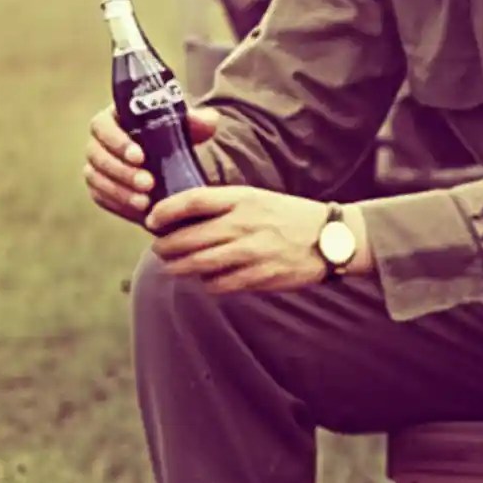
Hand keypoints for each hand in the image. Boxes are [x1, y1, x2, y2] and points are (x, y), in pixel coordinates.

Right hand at [83, 104, 219, 222]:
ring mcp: (97, 165)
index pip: (102, 125)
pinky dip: (118, 204)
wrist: (175, 162)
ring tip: (145, 202)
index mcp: (116, 118)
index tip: (140, 156)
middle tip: (148, 183)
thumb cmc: (178, 136)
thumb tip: (208, 119)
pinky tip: (138, 211)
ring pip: (95, 177)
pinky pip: (100, 196)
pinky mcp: (100, 186)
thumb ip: (199, 121)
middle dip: (121, 171)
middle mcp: (101, 140)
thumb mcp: (192, 127)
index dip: (117, 141)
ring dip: (119, 191)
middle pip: (96, 154)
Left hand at [146, 186, 371, 293]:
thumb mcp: (257, 198)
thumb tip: (182, 216)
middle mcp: (244, 225)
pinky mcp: (259, 277)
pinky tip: (206, 278)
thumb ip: (224, 205)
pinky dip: (207, 282)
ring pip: (197, 265)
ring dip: (178, 268)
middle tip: (159, 248)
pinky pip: (219, 284)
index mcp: (243, 199)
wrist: (330, 239)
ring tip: (172, 267)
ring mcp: (251, 253)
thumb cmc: (288, 216)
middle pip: (187, 238)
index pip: (192, 201)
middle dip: (164, 246)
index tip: (152, 219)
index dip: (165, 211)